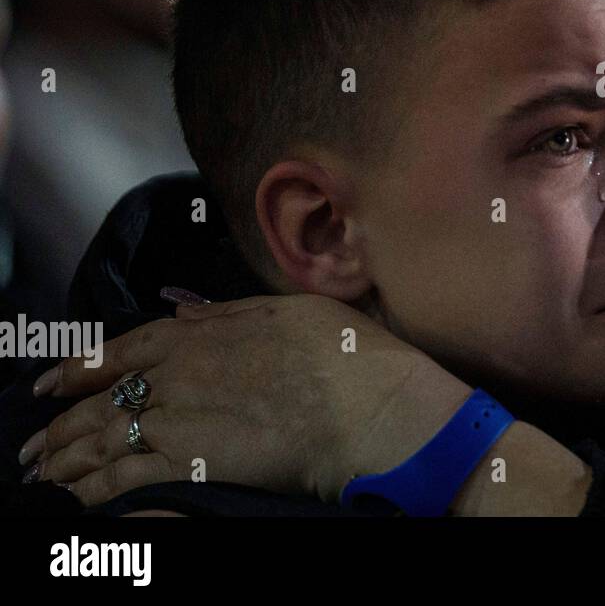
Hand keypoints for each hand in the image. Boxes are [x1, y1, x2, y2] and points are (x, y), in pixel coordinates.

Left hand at [25, 294, 472, 506]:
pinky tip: (76, 498)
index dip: (80, 368)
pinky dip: (90, 490)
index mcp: (202, 332)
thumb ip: (230, 311)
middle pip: (101, 401)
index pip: (122, 350)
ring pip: (102, 440)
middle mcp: (178, 374)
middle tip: (34, 444)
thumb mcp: (290, 309)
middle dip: (61, 424)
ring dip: (66, 458)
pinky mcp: (189, 465)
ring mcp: (179, 420)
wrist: (369, 405)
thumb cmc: (345, 353)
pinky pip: (121, 480)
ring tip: (43, 472)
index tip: (51, 382)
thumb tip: (185, 310)